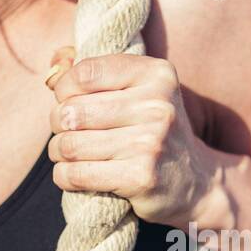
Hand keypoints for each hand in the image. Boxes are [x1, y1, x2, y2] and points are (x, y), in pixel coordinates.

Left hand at [45, 49, 219, 227]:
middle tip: (68, 133)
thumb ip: (93, 72)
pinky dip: (65, 177)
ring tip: (69, 155)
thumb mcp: (137, 91)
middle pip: (72, 111)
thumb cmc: (154, 132)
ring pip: (70, 145)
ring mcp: (150, 142)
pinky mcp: (141, 177)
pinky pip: (77, 174)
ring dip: (59, 153)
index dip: (64, 89)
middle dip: (58, 124)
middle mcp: (157, 105)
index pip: (85, 73)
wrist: (197, 183)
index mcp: (156, 74)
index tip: (70, 101)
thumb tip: (53, 67)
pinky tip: (73, 176)